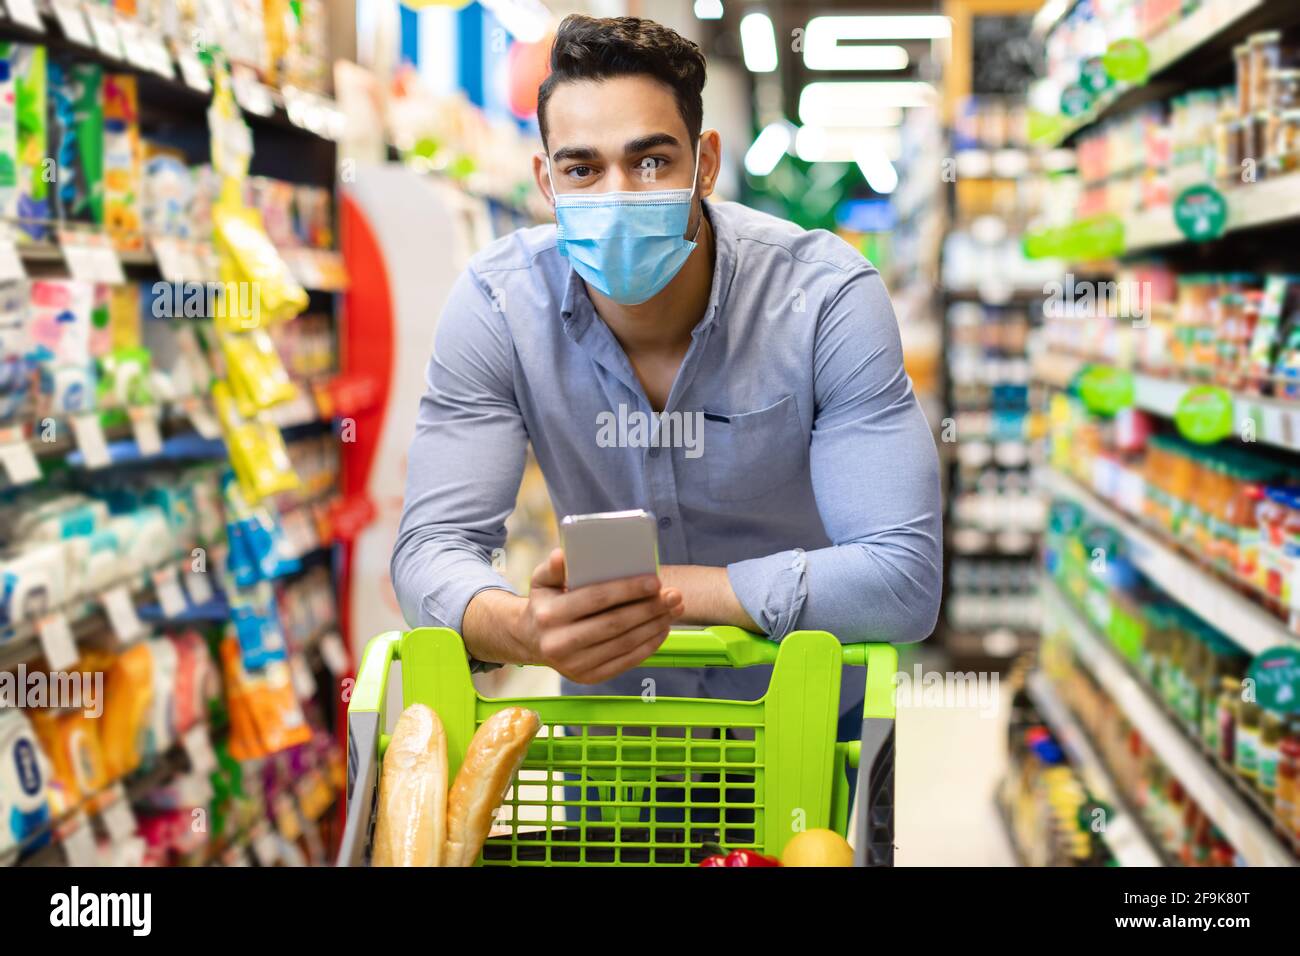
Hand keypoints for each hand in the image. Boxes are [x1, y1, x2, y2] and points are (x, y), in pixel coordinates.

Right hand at [515, 549, 684, 683]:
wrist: (531, 639)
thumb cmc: (546, 602)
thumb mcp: (543, 581)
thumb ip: (554, 567)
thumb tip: (563, 555)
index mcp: (549, 614)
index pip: (595, 599)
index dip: (628, 590)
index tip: (655, 581)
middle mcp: (558, 643)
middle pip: (614, 624)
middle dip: (649, 608)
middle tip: (674, 596)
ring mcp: (573, 664)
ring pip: (623, 644)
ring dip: (654, 626)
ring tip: (673, 610)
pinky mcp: (587, 678)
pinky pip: (625, 662)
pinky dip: (648, 646)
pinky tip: (662, 629)